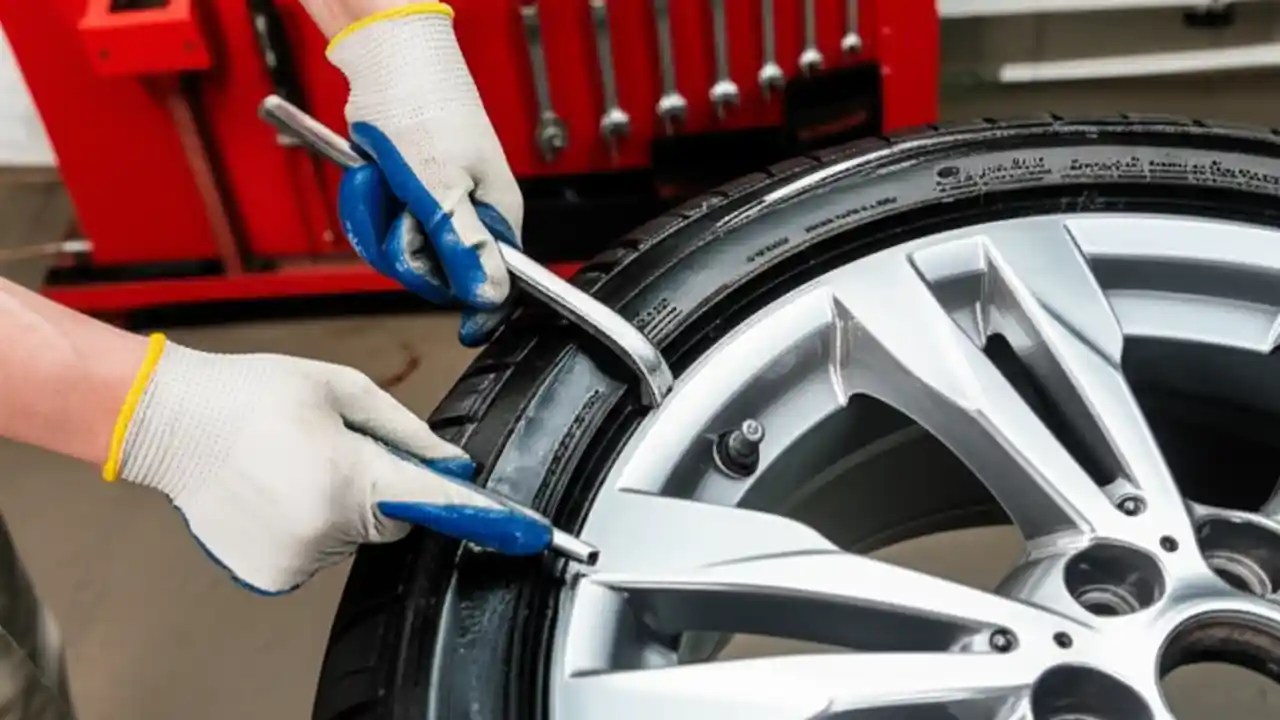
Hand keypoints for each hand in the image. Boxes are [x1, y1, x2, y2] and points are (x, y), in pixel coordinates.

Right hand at [110, 337, 534, 593]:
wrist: (172, 421)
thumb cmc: (250, 395)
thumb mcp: (339, 390)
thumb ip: (402, 428)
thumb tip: (445, 456)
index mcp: (349, 475)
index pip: (434, 501)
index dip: (482, 515)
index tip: (526, 532)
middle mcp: (326, 525)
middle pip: (390, 518)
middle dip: (376, 488)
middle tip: (334, 452)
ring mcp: (296, 556)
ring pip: (351, 536)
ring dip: (337, 507)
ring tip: (292, 467)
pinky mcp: (272, 574)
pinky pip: (315, 553)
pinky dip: (306, 529)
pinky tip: (275, 493)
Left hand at [328, 4, 522, 346]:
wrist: (388, 61)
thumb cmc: (426, 110)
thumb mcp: (444, 189)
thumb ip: (466, 247)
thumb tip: (490, 295)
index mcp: (497, 218)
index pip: (495, 283)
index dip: (476, 304)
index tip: (465, 330)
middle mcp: (470, 217)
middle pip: (435, 273)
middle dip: (404, 247)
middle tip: (400, 210)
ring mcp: (435, 208)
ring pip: (400, 252)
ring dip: (379, 219)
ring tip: (383, 179)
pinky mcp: (406, 198)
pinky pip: (381, 226)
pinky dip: (368, 204)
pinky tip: (372, 175)